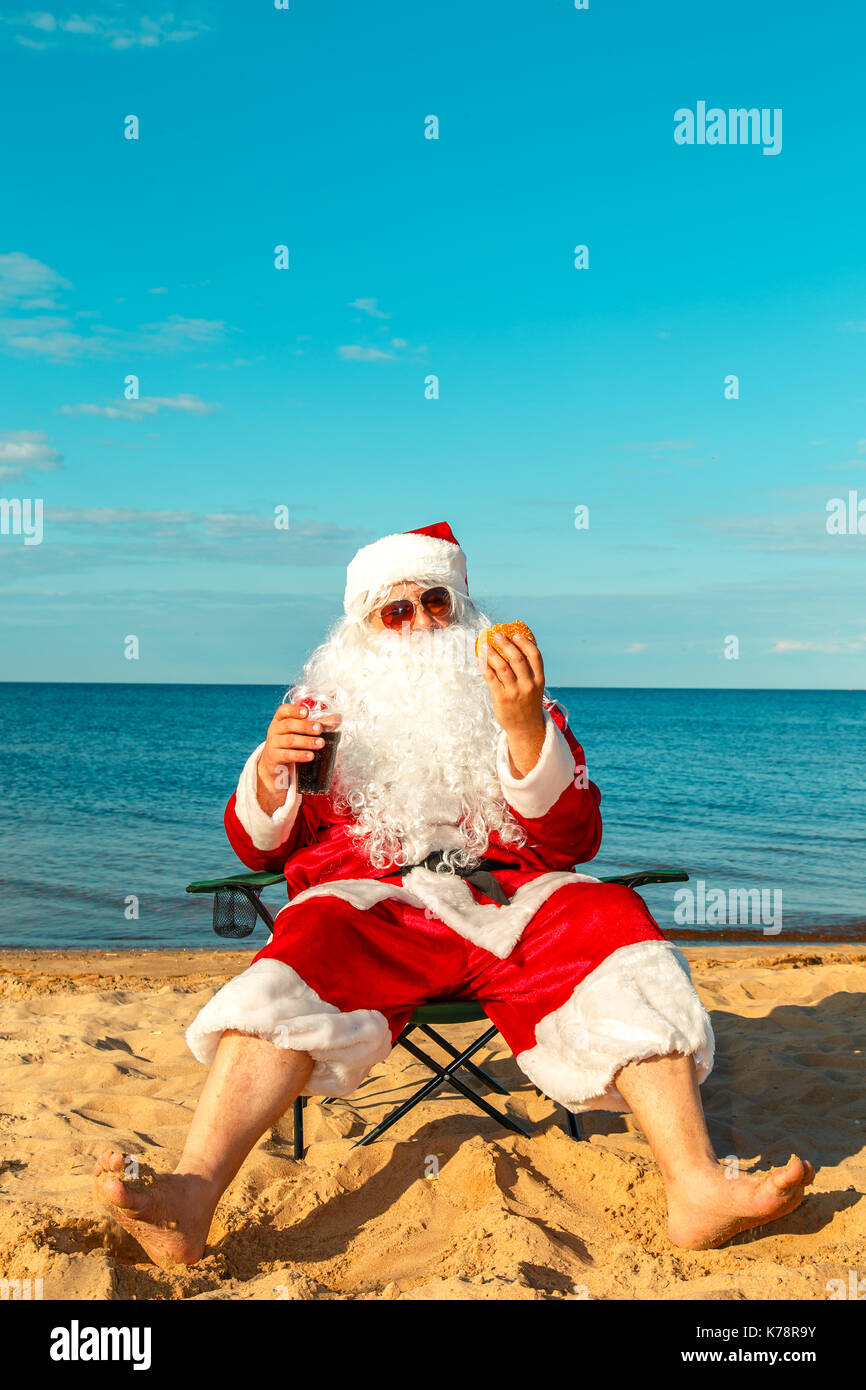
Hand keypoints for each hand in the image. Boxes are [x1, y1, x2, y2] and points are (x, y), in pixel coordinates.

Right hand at [257, 703, 340, 810]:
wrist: (275, 765)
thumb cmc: (291, 744)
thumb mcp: (300, 732)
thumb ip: (317, 723)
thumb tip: (336, 718)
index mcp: (280, 720)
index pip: (283, 710)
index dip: (294, 710)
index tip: (306, 712)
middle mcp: (274, 729)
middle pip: (289, 725)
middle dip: (306, 726)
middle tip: (319, 729)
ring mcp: (273, 743)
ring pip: (290, 740)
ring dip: (307, 741)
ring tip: (320, 743)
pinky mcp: (274, 757)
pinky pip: (287, 755)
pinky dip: (300, 755)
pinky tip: (310, 756)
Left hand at [477, 632, 545, 776]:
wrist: (526, 728)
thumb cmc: (528, 703)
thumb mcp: (534, 687)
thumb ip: (527, 671)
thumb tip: (512, 648)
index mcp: (539, 679)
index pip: (535, 656)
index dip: (525, 642)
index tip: (516, 635)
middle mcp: (528, 685)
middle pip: (517, 658)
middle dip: (505, 644)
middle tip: (496, 635)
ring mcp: (515, 692)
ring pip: (502, 666)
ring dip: (492, 653)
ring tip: (485, 645)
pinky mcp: (502, 699)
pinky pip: (491, 678)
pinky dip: (484, 666)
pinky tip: (480, 660)